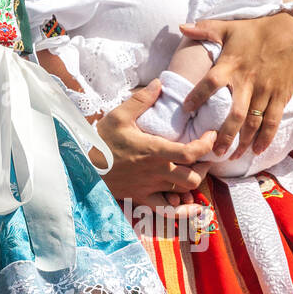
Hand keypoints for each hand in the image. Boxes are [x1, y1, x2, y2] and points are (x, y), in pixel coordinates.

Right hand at [96, 81, 217, 213]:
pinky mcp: (141, 198)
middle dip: (205, 166)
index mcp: (153, 151)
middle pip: (193, 176)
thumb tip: (159, 83)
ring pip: (184, 193)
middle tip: (205, 156)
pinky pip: (167, 211)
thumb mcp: (119, 116)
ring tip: (196, 171)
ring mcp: (149, 187)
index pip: (190, 152)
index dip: (207, 145)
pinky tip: (188, 205)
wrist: (81, 166)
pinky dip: (181, 210)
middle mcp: (155, 172)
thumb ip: (141, 100)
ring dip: (195, 183)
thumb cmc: (100, 141)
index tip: (211, 135)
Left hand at [181, 12, 292, 158]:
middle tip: (213, 151)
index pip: (210, 83)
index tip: (186, 110)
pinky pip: (273, 120)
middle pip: (235, 114)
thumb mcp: (229, 27)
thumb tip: (181, 26)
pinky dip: (266, 137)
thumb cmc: (256, 29)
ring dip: (243, 141)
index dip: (198, 96)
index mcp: (231, 65)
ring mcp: (266, 91)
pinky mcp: (281, 95)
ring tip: (232, 156)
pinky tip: (257, 150)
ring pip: (254, 122)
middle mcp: (248, 81)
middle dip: (225, 135)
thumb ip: (204, 29)